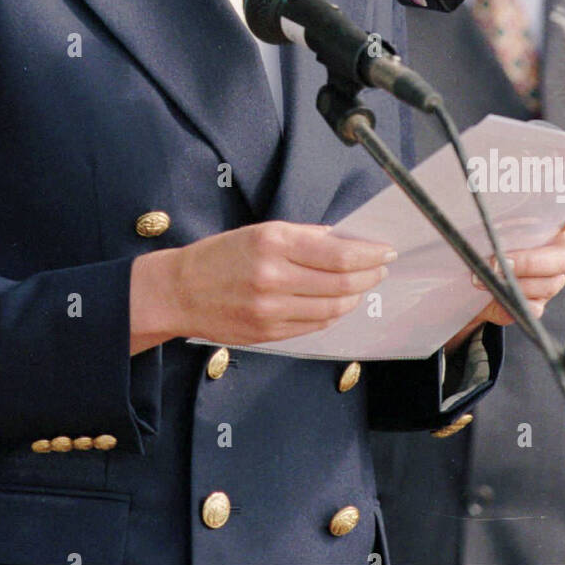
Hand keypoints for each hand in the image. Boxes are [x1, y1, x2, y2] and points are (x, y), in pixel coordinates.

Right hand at [130, 223, 395, 351]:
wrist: (179, 292)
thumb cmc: (219, 256)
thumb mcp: (259, 231)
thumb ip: (303, 237)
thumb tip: (342, 241)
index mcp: (272, 243)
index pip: (338, 253)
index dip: (369, 254)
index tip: (385, 251)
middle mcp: (273, 277)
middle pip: (341, 282)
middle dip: (368, 276)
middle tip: (380, 269)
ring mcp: (271, 309)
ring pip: (332, 308)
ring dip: (353, 297)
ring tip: (361, 286)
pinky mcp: (269, 333)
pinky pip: (314, 325)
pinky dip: (331, 314)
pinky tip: (336, 303)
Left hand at [449, 197, 564, 344]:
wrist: (467, 267)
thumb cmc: (480, 231)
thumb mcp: (486, 213)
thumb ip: (494, 204)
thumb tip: (483, 197)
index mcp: (552, 218)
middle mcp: (557, 246)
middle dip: (530, 261)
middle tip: (499, 261)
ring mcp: (552, 276)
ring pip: (551, 283)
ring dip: (516, 283)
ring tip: (484, 277)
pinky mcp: (538, 301)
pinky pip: (536, 306)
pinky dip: (515, 301)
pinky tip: (496, 294)